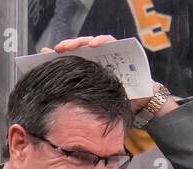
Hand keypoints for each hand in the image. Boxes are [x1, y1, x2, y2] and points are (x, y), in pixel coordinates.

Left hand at [38, 35, 168, 114]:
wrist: (142, 103)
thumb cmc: (117, 99)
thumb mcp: (93, 93)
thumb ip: (78, 84)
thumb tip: (56, 78)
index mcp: (91, 66)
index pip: (74, 54)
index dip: (62, 53)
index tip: (49, 54)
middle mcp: (100, 57)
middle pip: (82, 47)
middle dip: (70, 45)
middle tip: (60, 49)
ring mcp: (111, 53)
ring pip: (94, 41)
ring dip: (83, 41)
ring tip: (75, 46)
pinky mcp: (122, 51)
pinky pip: (111, 41)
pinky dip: (101, 40)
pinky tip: (93, 45)